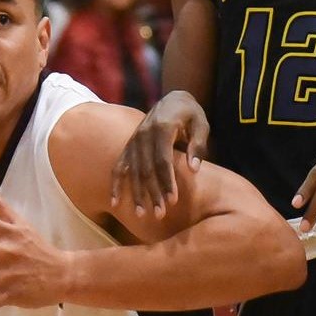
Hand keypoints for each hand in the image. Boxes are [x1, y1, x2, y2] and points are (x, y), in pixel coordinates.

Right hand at [111, 90, 209, 216]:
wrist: (172, 100)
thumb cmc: (190, 114)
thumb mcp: (201, 124)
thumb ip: (198, 145)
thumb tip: (194, 169)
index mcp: (162, 128)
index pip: (162, 160)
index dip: (166, 181)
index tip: (172, 201)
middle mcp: (143, 134)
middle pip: (146, 169)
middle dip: (152, 194)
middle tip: (160, 215)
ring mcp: (133, 141)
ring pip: (133, 172)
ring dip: (136, 194)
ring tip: (141, 215)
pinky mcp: (129, 147)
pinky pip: (119, 167)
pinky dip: (116, 184)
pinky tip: (115, 202)